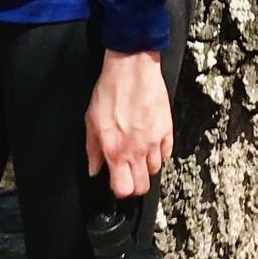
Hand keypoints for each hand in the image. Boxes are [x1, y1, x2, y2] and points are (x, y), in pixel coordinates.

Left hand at [85, 49, 172, 199]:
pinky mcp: (167, 130)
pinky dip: (159, 152)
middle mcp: (137, 150)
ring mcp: (155, 141)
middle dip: (134, 183)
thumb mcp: (91, 121)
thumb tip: (94, 169)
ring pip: (155, 169)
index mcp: (116, 151)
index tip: (116, 183)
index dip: (120, 190)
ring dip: (145, 166)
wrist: (132, 68)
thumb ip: (92, 150)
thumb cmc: (111, 91)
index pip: (124, 189)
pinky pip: (167, 152)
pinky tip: (149, 141)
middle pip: (143, 186)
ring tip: (137, 152)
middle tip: (127, 172)